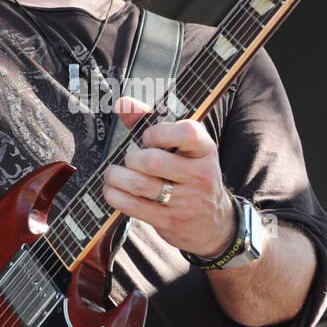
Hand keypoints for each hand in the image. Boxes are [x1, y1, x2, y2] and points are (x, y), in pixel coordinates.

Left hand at [100, 96, 237, 258]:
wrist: (213, 223)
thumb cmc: (192, 177)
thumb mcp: (185, 150)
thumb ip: (153, 124)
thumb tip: (124, 103)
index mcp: (205, 151)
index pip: (187, 133)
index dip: (159, 132)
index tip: (147, 137)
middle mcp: (200, 176)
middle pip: (154, 161)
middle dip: (131, 158)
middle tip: (127, 159)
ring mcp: (186, 201)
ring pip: (140, 184)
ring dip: (117, 177)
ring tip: (112, 174)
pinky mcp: (170, 221)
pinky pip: (134, 206)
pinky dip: (116, 196)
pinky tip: (112, 190)